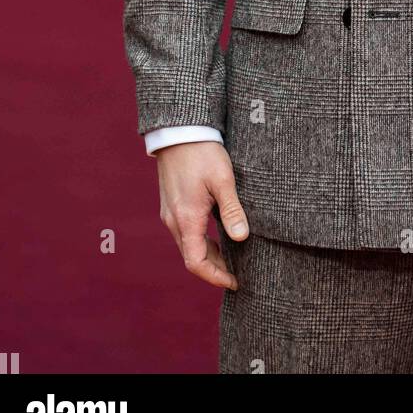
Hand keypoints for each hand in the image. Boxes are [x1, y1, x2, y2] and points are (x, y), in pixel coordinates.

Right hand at [156, 141, 248, 289]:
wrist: (180, 130)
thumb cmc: (202, 152)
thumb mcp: (223, 180)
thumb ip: (232, 211)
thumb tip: (242, 238)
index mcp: (186, 219)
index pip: (196, 263)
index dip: (215, 277)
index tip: (235, 281)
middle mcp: (174, 220)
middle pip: (192, 257)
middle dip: (215, 268)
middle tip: (238, 272)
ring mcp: (170, 212)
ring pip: (188, 245)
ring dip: (208, 255)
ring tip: (232, 256)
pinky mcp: (172, 204)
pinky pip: (185, 232)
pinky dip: (201, 241)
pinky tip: (218, 236)